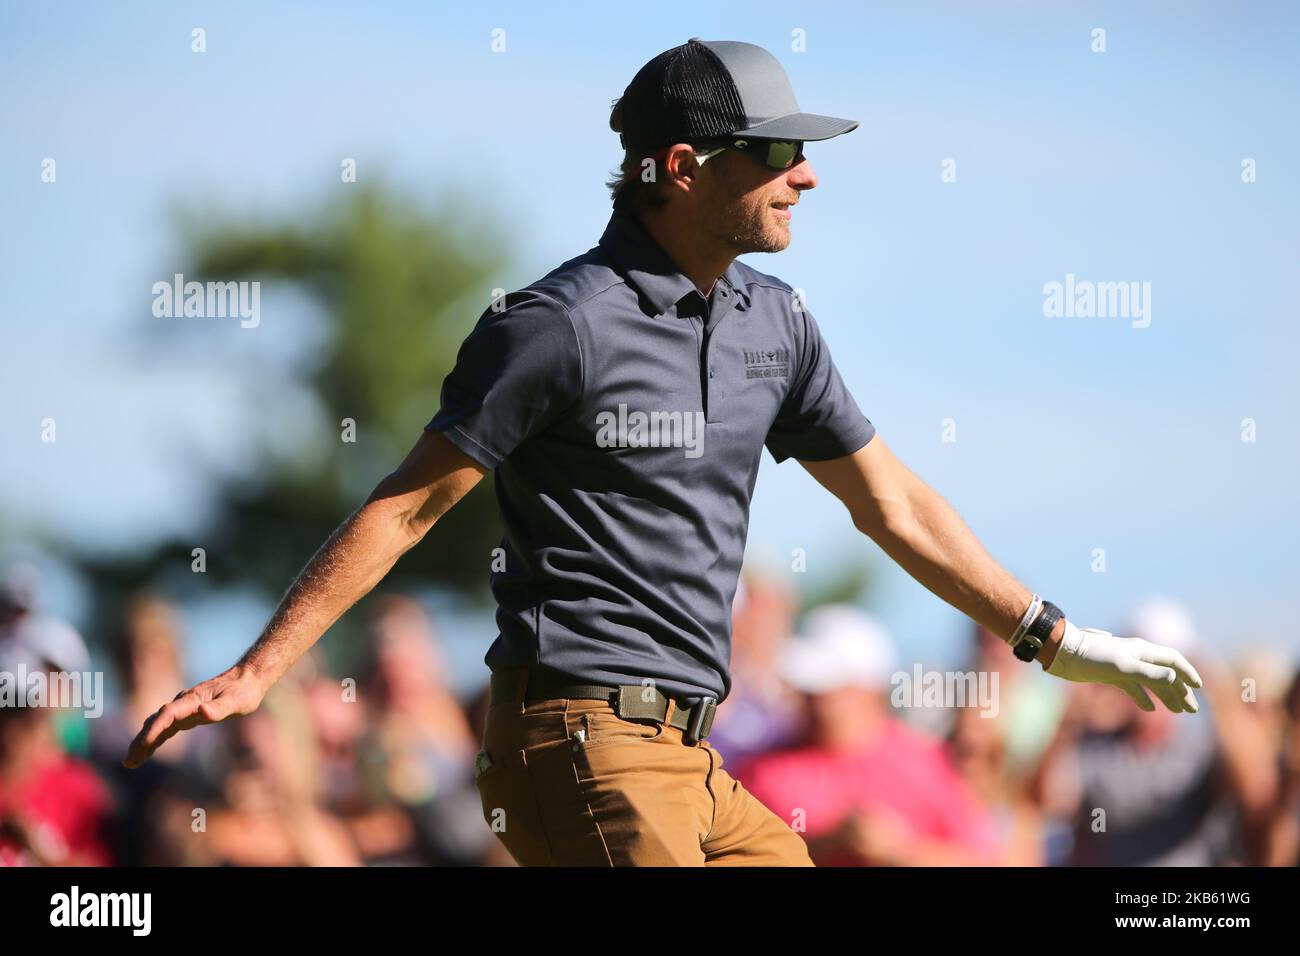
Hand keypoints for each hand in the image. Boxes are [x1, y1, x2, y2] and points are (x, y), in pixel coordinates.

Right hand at [123, 663, 268, 767]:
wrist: (248, 679)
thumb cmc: (243, 691)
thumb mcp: (237, 701)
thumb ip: (220, 707)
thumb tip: (203, 711)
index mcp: (192, 700)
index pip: (167, 715)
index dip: (154, 729)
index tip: (144, 745)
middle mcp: (183, 703)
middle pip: (156, 721)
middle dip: (141, 740)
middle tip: (129, 761)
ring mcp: (184, 709)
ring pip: (157, 725)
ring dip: (143, 742)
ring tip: (130, 762)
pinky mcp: (188, 715)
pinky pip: (166, 728)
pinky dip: (154, 739)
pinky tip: (146, 751)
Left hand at [1046, 620, 1201, 713]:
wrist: (1062, 654)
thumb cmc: (1092, 657)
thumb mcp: (1122, 667)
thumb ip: (1148, 673)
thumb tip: (1174, 678)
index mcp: (1142, 650)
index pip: (1173, 660)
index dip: (1187, 672)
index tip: (1198, 688)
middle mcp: (1136, 656)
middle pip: (1164, 674)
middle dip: (1180, 691)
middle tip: (1192, 710)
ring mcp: (1123, 665)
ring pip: (1150, 682)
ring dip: (1165, 696)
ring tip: (1177, 712)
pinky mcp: (1111, 674)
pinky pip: (1133, 687)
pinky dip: (1142, 697)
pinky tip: (1149, 710)